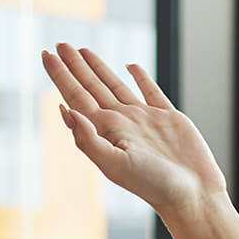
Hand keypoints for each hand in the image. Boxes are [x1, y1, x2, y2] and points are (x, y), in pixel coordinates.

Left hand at [42, 44, 227, 221]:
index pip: (76, 97)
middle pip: (91, 87)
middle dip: (74, 66)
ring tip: (82, 51)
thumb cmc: (154, 185)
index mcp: (105, 131)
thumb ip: (88, 140)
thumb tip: (66, 110)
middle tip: (58, 44)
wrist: (192, 194)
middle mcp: (121, 123)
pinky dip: (140, 77)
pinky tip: (131, 66)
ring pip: (114, 85)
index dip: (61, 75)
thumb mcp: (115, 165)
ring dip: (98, 68)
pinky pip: (150, 91)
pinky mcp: (167, 117)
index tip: (46, 54)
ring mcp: (143, 119)